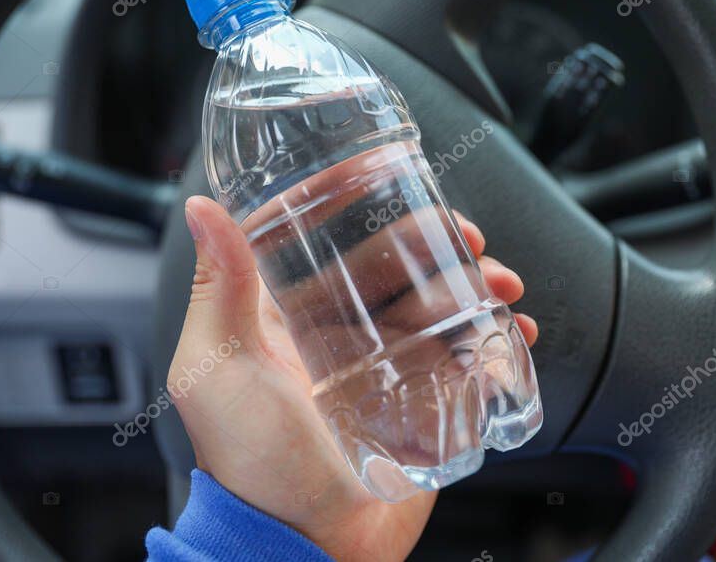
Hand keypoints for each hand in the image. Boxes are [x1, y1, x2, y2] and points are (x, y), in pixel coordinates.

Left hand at [170, 195, 537, 561]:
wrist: (303, 548)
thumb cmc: (250, 464)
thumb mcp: (219, 368)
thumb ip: (216, 289)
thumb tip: (202, 207)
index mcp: (291, 317)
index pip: (333, 244)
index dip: (369, 210)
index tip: (399, 189)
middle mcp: (341, 336)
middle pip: (400, 270)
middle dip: (440, 245)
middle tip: (471, 240)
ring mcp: (388, 370)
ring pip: (441, 308)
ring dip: (477, 287)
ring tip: (502, 290)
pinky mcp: (426, 405)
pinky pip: (467, 360)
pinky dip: (496, 341)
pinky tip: (513, 334)